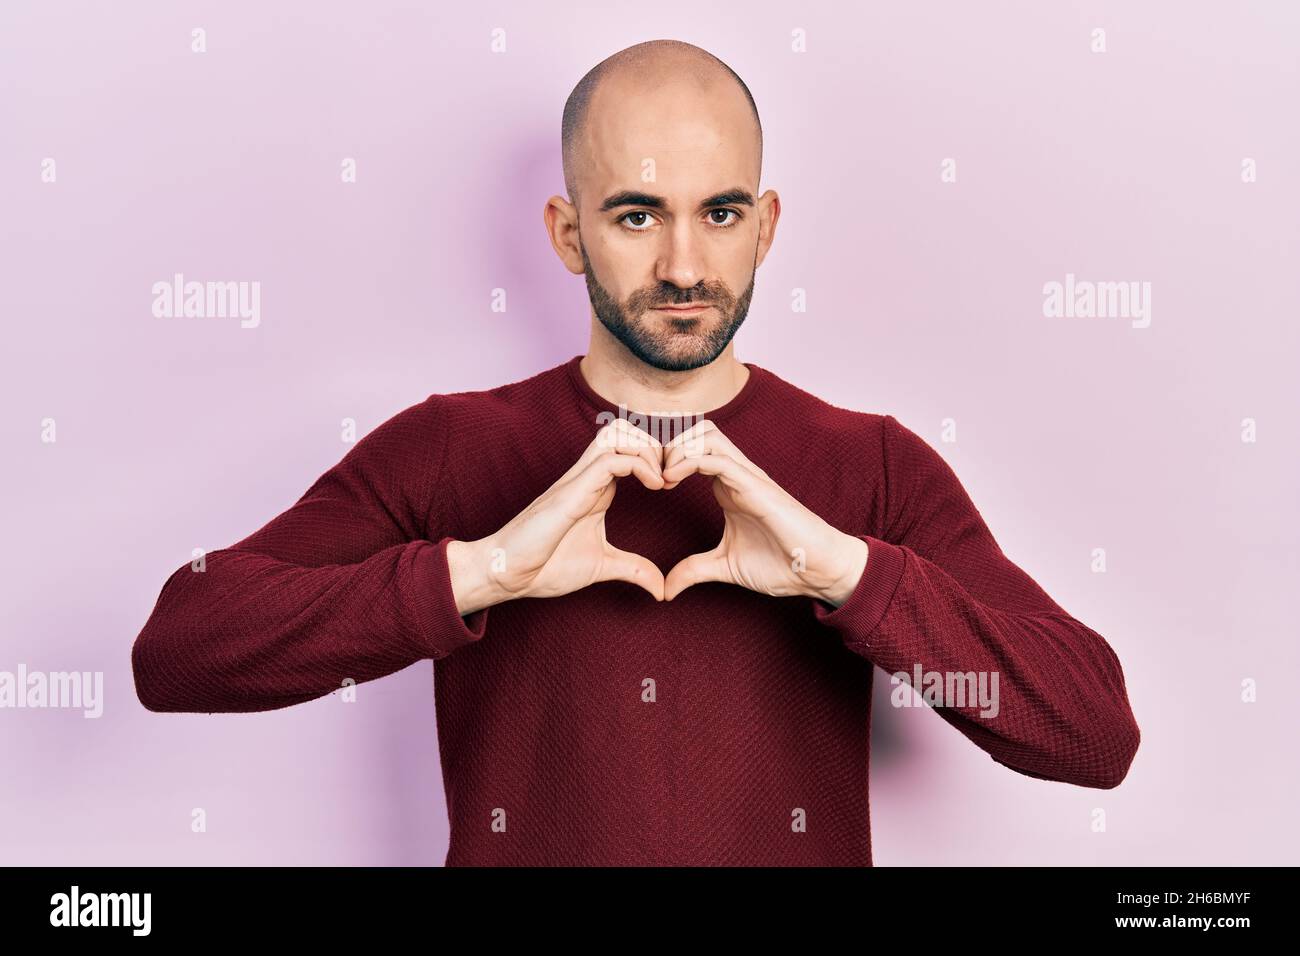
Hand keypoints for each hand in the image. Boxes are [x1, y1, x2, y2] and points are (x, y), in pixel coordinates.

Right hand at [449, 418, 666, 612]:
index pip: (628, 447)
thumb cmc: (545, 566)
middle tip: (671, 477)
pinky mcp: (572, 491)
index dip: (656, 456)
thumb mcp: (601, 566)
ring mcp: (579, 479)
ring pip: (617, 433)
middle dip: (656, 444)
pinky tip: (655, 487)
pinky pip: (611, 459)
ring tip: (662, 480)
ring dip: (648, 449)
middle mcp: (587, 476)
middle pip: (624, 429)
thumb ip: (632, 570)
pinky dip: (640, 464)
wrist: (507, 573)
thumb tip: (659, 588)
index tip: (672, 485)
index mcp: (596, 487)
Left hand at [659, 420, 868, 604]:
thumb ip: (694, 571)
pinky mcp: (755, 486)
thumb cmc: (782, 563)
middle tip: (648, 473)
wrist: (818, 570)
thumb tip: (666, 589)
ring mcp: (747, 476)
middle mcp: (736, 474)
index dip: (665, 457)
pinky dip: (688, 461)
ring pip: (705, 435)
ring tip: (660, 477)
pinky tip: (670, 481)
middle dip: (666, 444)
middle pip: (696, 431)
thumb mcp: (725, 567)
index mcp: (728, 486)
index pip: (693, 449)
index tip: (647, 481)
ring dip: (676, 449)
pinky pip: (717, 458)